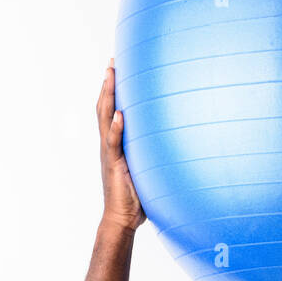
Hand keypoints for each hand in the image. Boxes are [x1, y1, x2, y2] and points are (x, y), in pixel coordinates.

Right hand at [97, 58, 144, 231]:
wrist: (121, 219)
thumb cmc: (136, 198)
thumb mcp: (146, 169)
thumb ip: (154, 155)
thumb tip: (177, 144)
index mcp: (115, 144)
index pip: (112, 110)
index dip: (113, 90)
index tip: (117, 68)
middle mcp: (109, 144)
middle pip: (104, 107)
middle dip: (108, 84)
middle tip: (112, 61)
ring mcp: (109, 154)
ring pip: (105, 119)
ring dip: (108, 97)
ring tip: (110, 76)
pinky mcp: (114, 165)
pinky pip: (113, 144)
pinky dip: (115, 128)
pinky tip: (119, 114)